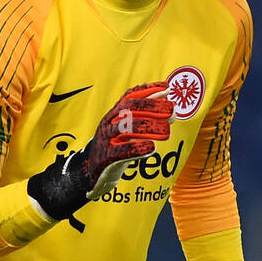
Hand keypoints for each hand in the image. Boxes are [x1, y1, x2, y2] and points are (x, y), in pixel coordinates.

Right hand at [27, 81, 173, 220]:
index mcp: (114, 115)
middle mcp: (109, 123)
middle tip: (172, 110)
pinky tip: (151, 148)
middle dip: (152, 107)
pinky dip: (137, 148)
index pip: (130, 97)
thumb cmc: (113, 149)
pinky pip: (121, 152)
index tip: (166, 88)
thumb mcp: (127, 132)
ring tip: (167, 131)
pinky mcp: (106, 158)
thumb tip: (171, 112)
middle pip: (130, 109)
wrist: (89, 172)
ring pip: (126, 128)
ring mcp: (106, 140)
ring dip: (149, 127)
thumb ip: (146, 121)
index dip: (148, 91)